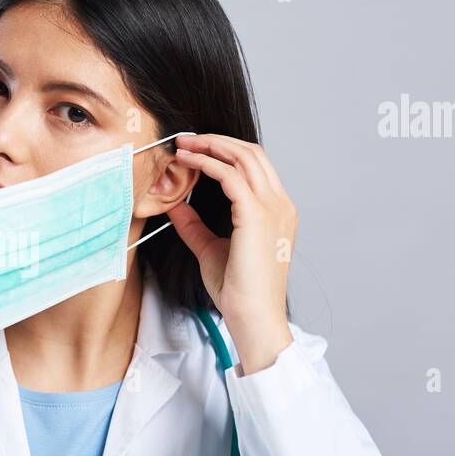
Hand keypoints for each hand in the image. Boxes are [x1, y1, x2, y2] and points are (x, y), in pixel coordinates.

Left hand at [166, 133, 295, 373]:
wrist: (253, 317)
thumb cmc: (238, 291)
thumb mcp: (210, 249)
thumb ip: (194, 226)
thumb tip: (174, 206)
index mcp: (277, 211)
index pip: (255, 166)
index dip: (225, 152)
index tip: (195, 149)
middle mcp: (280, 204)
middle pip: (252, 153)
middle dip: (217, 140)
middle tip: (185, 139)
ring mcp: (273, 207)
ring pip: (244, 157)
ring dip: (211, 145)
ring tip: (183, 144)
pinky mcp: (256, 215)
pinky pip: (231, 176)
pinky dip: (207, 164)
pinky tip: (188, 163)